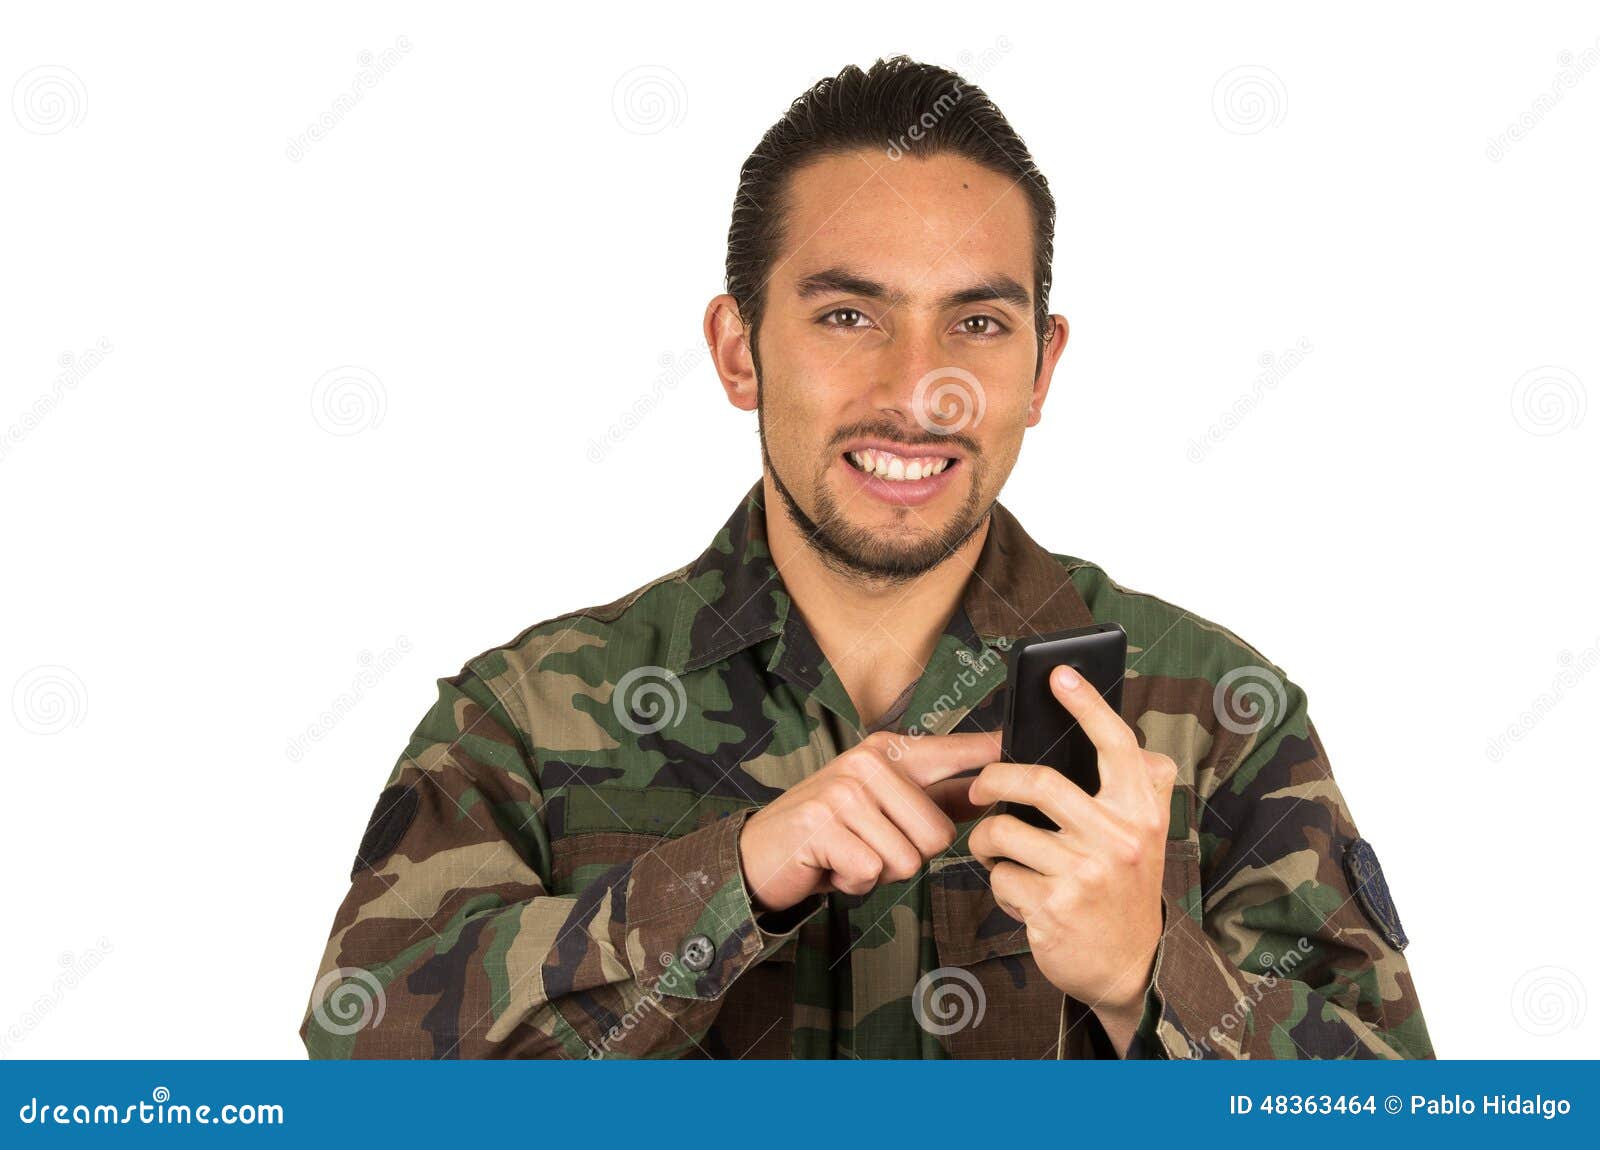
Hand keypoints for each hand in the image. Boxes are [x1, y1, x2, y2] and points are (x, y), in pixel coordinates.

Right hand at [740, 729, 1000, 912]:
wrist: (761, 853)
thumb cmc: (830, 830)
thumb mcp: (883, 805)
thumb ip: (935, 798)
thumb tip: (989, 793)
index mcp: (887, 752)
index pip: (954, 750)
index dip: (990, 752)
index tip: (1018, 741)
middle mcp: (867, 762)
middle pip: (938, 833)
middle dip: (911, 856)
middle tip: (872, 845)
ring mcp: (843, 791)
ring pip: (907, 859)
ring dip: (879, 873)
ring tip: (850, 854)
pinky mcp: (822, 825)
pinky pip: (872, 872)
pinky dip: (854, 884)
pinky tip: (832, 866)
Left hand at [966, 664, 1177, 1053]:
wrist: (1131, 967)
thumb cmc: (1126, 890)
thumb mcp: (1148, 837)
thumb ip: (1142, 789)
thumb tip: (1128, 741)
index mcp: (1142, 813)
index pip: (1116, 745)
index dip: (1087, 704)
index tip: (1058, 674)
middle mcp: (1118, 839)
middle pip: (1038, 781)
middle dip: (993, 779)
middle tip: (979, 787)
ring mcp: (1085, 874)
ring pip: (1005, 830)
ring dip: (988, 840)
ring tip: (997, 850)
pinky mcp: (1053, 907)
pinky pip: (1001, 875)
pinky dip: (1000, 882)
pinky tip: (1020, 895)